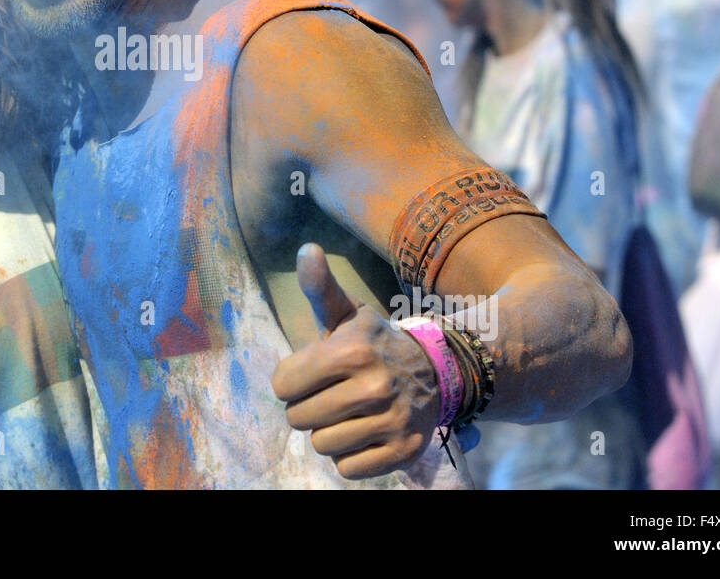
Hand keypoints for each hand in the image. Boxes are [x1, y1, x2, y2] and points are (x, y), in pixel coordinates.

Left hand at [270, 243, 441, 479]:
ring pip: (322, 446)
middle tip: (332, 393)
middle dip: (308, 407)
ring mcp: (392, 422)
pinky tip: (366, 431)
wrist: (436, 371)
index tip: (312, 372)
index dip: (291, 381)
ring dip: (329, 432)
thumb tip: (306, 249)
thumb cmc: (373, 342)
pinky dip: (352, 455)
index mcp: (352, 351)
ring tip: (349, 412)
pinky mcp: (404, 452)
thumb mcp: (346, 313)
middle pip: (299, 419)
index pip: (282, 387)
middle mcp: (374, 387)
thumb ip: (319, 286)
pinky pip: (349, 470)